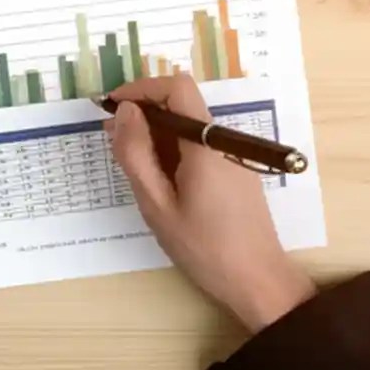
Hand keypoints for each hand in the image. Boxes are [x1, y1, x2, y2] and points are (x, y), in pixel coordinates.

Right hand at [107, 76, 315, 332]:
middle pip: (182, 104)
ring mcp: (232, 155)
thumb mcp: (157, 204)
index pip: (177, 87)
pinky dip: (172, 149)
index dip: (141, 88)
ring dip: (156, 132)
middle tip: (111, 136)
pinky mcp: (234, 171)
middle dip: (143, 111)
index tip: (112, 106)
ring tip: (128, 160)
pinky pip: (199, 145)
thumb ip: (137, 154)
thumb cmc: (204, 248)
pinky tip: (156, 176)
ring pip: (189, 126)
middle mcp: (223, 141)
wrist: (258, 281)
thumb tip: (123, 110)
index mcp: (206, 144)